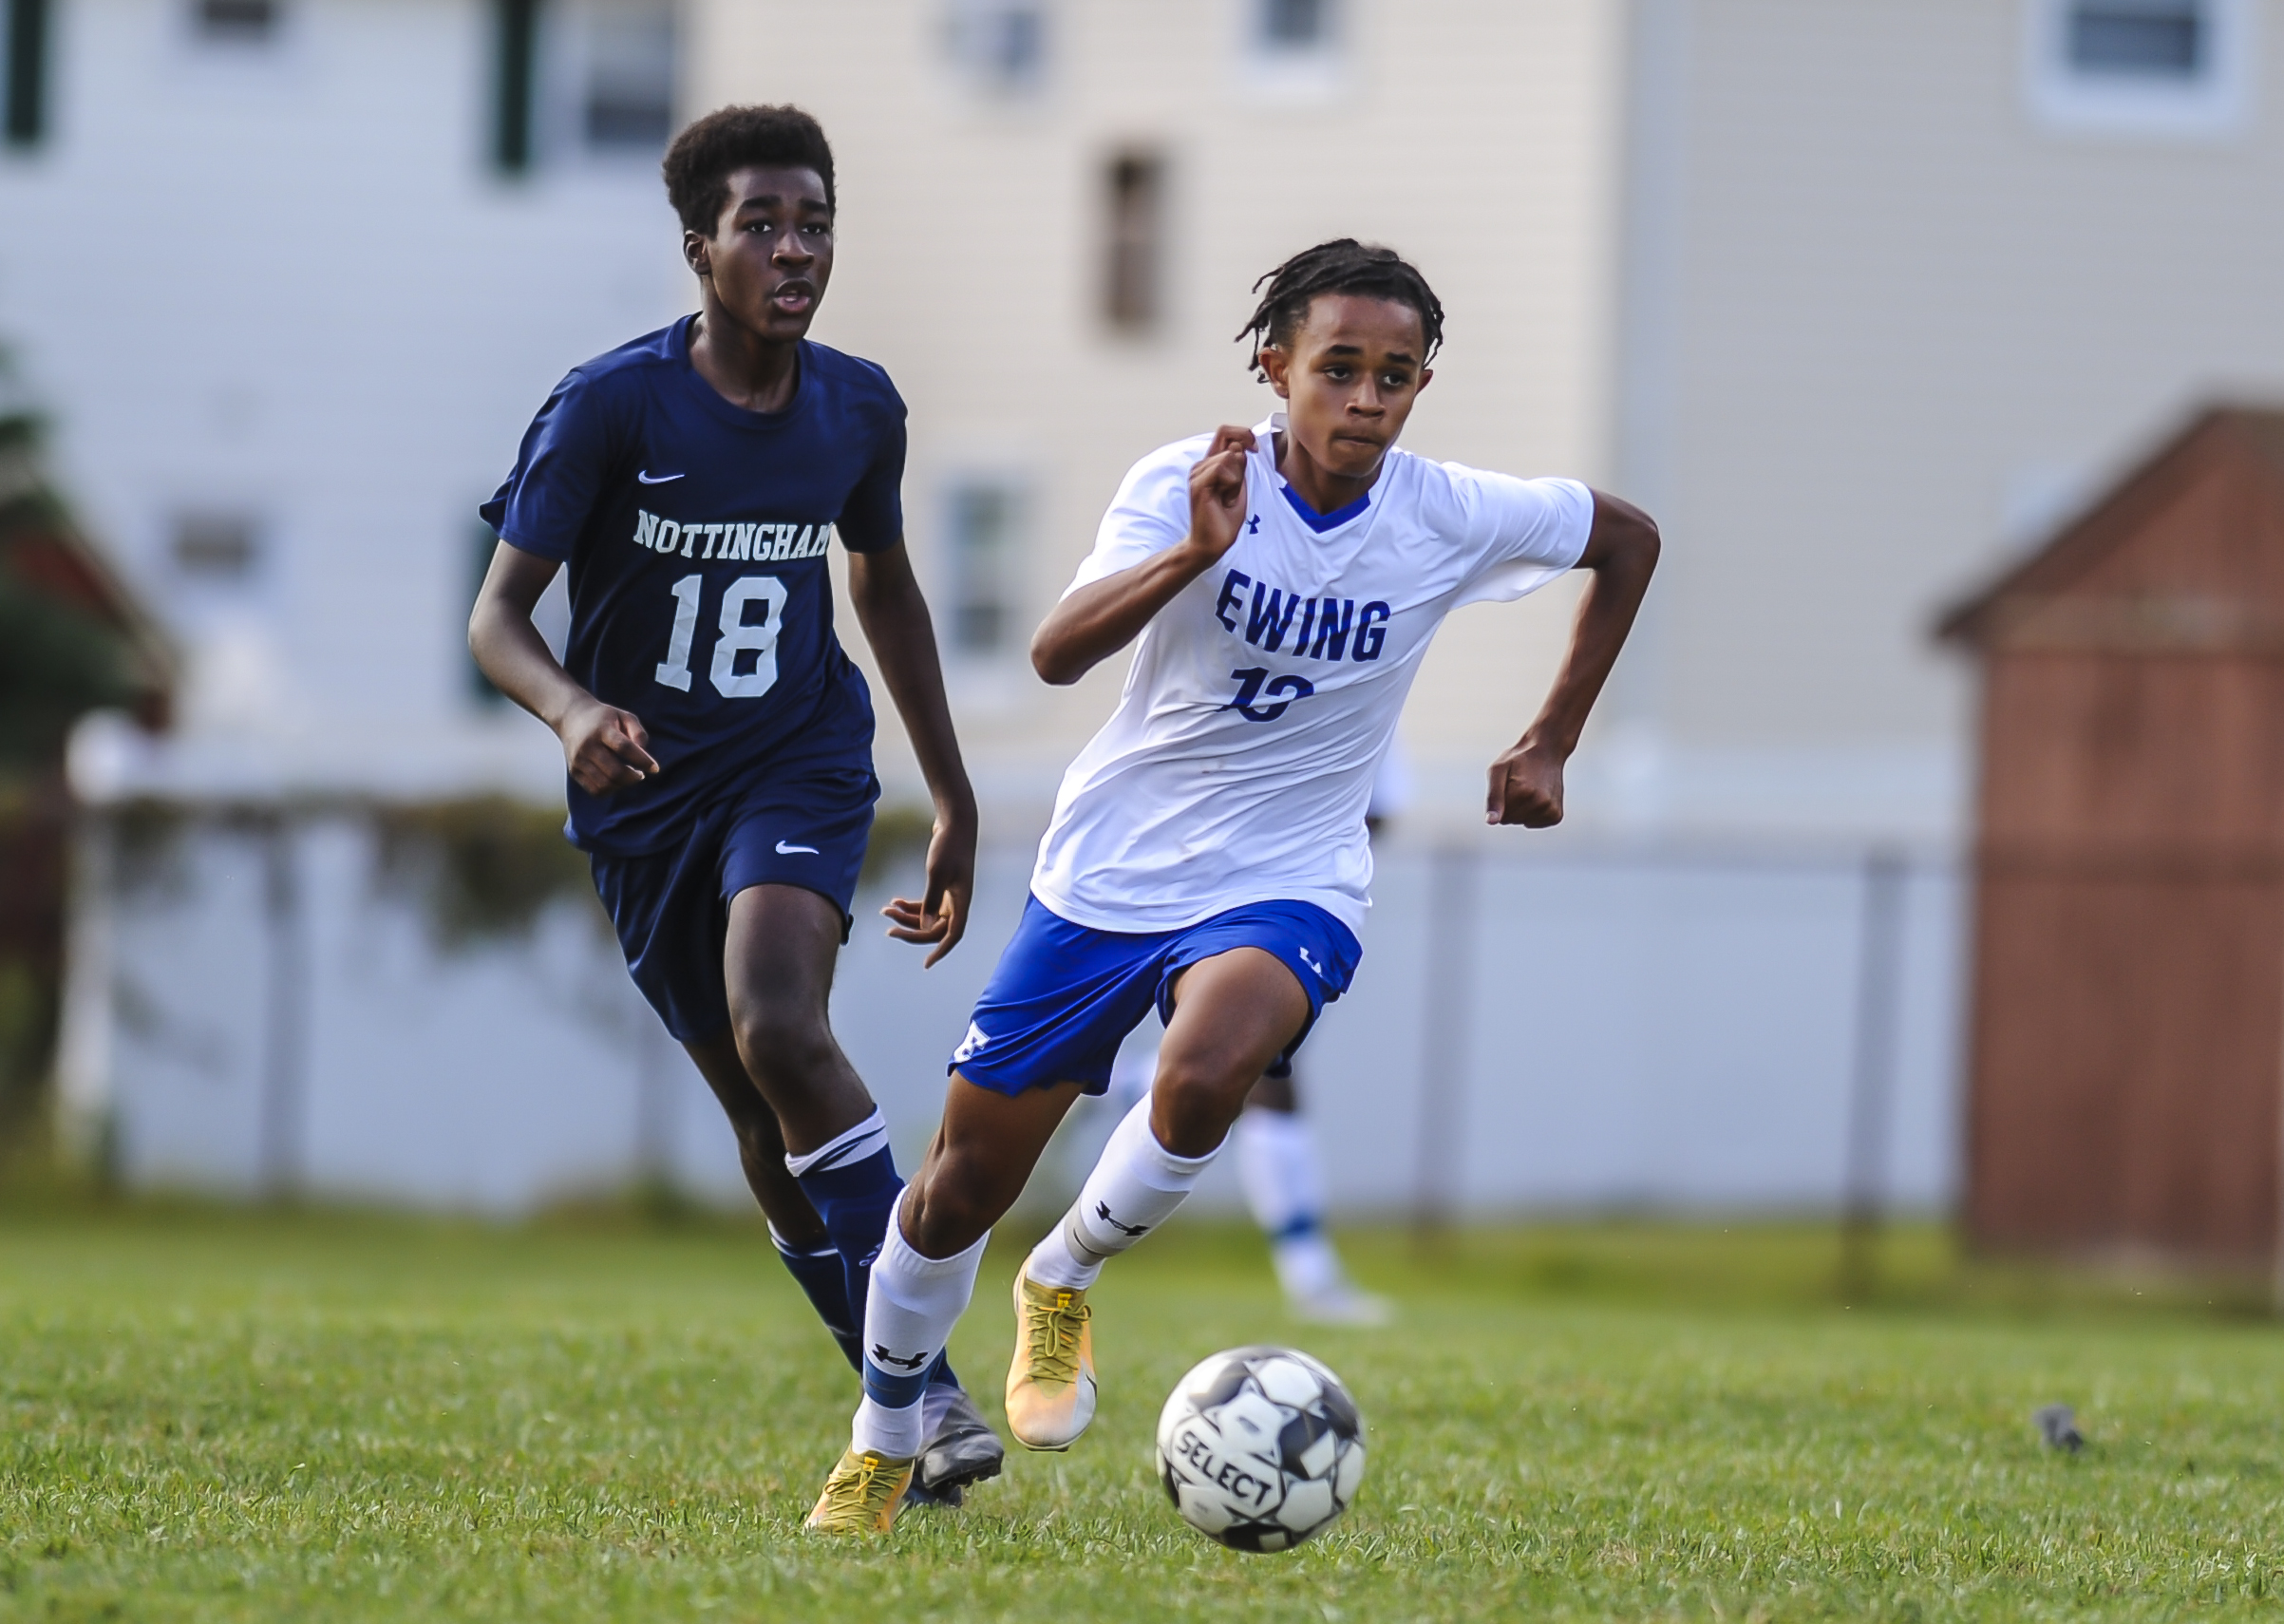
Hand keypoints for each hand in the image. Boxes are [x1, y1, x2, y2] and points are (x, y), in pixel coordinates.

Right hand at [557, 698, 658, 795]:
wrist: (571, 718)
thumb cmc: (605, 718)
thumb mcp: (624, 716)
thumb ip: (639, 733)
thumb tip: (644, 757)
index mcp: (602, 730)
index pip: (624, 748)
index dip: (643, 760)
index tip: (655, 768)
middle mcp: (588, 746)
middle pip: (615, 771)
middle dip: (633, 777)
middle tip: (640, 774)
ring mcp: (579, 760)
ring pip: (606, 784)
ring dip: (623, 785)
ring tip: (629, 776)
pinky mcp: (574, 771)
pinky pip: (596, 790)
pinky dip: (611, 790)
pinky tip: (616, 781)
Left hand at [881, 805, 974, 966]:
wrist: (956, 822)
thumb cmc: (949, 846)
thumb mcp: (937, 874)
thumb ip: (929, 902)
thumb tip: (924, 927)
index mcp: (962, 902)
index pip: (953, 935)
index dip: (941, 951)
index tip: (926, 964)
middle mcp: (957, 902)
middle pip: (935, 928)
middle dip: (911, 931)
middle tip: (888, 930)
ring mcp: (950, 894)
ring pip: (928, 916)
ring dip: (906, 917)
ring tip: (885, 911)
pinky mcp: (942, 885)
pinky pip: (926, 904)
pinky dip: (910, 906)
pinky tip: (894, 902)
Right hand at [1182, 425, 1256, 564]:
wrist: (1211, 544)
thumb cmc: (1224, 519)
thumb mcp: (1238, 487)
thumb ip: (1239, 466)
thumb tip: (1239, 447)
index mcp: (1210, 463)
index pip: (1225, 432)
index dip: (1245, 434)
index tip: (1255, 450)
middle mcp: (1201, 465)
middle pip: (1228, 438)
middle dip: (1243, 459)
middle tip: (1235, 487)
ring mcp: (1197, 473)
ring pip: (1229, 456)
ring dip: (1237, 478)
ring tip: (1227, 498)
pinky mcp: (1198, 484)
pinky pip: (1222, 467)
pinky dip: (1231, 483)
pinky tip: (1224, 499)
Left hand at [1486, 738, 1565, 826]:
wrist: (1547, 751)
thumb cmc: (1518, 760)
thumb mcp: (1497, 770)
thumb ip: (1493, 797)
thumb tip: (1492, 822)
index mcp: (1523, 792)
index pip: (1501, 817)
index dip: (1501, 801)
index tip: (1509, 784)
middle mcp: (1540, 803)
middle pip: (1511, 820)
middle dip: (1510, 805)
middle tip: (1519, 785)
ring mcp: (1550, 810)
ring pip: (1522, 822)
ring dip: (1521, 809)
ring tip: (1529, 789)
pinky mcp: (1556, 816)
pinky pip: (1533, 823)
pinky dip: (1532, 813)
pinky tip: (1537, 797)